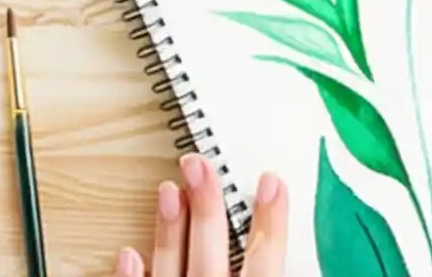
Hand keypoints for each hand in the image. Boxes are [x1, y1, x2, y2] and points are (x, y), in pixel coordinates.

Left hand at [115, 154, 288, 275]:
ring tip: (167, 189)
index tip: (271, 182)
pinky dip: (131, 275)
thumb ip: (276, 273)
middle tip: (200, 165)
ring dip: (169, 227)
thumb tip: (303, 264)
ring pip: (170, 266)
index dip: (270, 220)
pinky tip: (129, 252)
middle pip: (210, 252)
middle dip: (206, 206)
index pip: (265, 261)